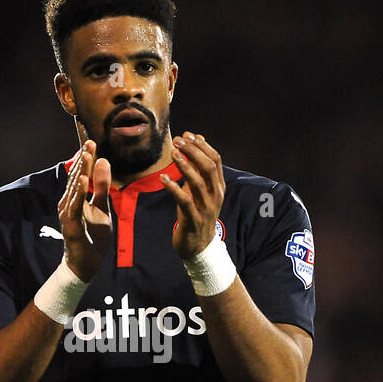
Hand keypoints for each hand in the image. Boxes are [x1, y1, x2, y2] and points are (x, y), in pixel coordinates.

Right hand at [57, 140, 112, 281]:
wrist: (86, 263)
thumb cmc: (93, 236)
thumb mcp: (102, 208)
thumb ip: (102, 186)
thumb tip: (103, 161)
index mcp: (76, 197)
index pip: (81, 174)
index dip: (86, 158)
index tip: (92, 141)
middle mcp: (68, 203)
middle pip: (76, 177)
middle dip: (83, 159)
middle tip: (89, 142)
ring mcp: (68, 214)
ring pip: (74, 189)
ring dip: (81, 171)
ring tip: (87, 155)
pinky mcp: (70, 225)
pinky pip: (75, 206)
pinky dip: (78, 192)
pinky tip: (83, 180)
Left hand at [161, 132, 224, 259]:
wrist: (199, 247)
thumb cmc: (196, 214)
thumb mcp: (200, 190)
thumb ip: (199, 168)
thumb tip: (197, 139)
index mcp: (218, 186)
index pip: (215, 160)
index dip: (202, 145)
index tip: (187, 135)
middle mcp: (215, 195)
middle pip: (208, 167)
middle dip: (193, 151)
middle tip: (178, 140)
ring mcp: (206, 208)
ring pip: (198, 182)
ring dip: (185, 165)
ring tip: (173, 153)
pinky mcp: (193, 220)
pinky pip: (184, 201)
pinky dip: (173, 188)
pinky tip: (164, 178)